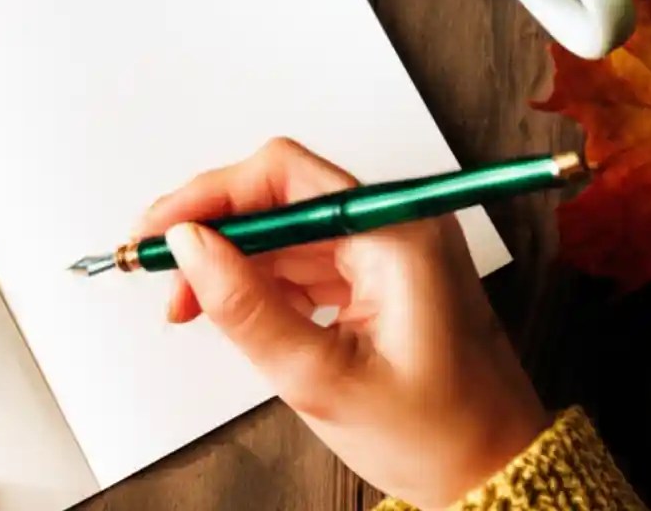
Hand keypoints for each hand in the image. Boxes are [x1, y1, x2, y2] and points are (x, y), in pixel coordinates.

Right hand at [135, 138, 549, 508]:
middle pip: (278, 193)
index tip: (162, 230)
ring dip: (227, 257)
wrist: (493, 474)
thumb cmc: (435, 434)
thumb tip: (189, 246)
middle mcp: (392, 225)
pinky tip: (226, 306)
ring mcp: (383, 248)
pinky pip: (300, 258)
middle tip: (158, 265)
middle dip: (211, 227)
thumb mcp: (323, 378)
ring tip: (184, 302)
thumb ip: (248, 307)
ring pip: (282, 227)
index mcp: (395, 233)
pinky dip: (257, 278)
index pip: (284, 175)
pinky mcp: (373, 275)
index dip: (211, 194)